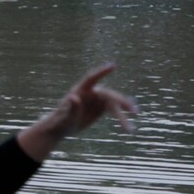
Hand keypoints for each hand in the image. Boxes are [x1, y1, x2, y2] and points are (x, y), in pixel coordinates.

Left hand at [20, 64, 135, 160]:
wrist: (61, 128)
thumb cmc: (60, 121)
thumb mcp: (65, 117)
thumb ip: (71, 107)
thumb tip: (73, 97)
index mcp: (80, 90)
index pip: (92, 78)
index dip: (102, 72)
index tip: (113, 66)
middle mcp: (91, 93)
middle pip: (109, 94)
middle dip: (121, 100)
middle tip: (132, 109)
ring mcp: (97, 100)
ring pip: (114, 103)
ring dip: (124, 111)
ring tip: (133, 120)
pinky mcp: (101, 107)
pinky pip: (114, 110)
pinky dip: (121, 117)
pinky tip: (129, 125)